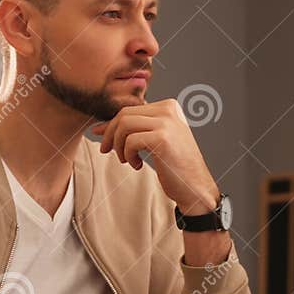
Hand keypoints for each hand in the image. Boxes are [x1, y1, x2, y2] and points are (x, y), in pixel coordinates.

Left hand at [90, 99, 219, 214]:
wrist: (195, 187)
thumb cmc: (175, 166)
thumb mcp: (153, 141)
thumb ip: (132, 130)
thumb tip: (99, 129)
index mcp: (169, 107)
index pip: (130, 109)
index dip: (112, 125)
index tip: (105, 141)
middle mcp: (169, 110)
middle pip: (124, 114)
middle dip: (111, 134)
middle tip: (107, 151)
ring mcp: (167, 123)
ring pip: (124, 125)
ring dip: (118, 146)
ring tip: (127, 160)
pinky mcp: (162, 138)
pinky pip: (130, 141)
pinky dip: (127, 155)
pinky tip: (137, 165)